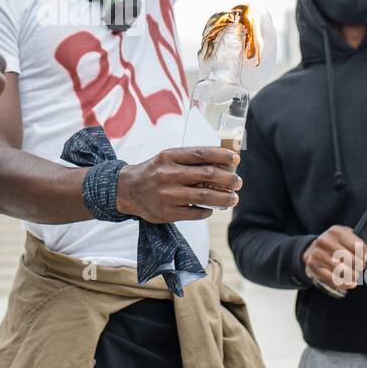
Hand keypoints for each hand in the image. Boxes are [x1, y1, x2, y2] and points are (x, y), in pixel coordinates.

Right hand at [116, 147, 241, 223]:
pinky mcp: (168, 213)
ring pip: (205, 197)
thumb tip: (222, 163)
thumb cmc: (154, 172)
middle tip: (238, 182)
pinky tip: (212, 209)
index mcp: (169, 157)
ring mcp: (168, 195)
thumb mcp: (167, 158)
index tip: (236, 159)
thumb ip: (190, 159)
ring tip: (233, 198)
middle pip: (207, 175)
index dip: (222, 156)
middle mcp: (168, 174)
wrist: (128, 190)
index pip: (201, 154)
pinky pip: (196, 213)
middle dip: (228, 179)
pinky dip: (208, 211)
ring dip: (224, 198)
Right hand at [303, 225, 366, 290]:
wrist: (312, 250)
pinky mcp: (312, 265)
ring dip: (352, 277)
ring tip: (355, 277)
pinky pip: (331, 279)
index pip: (359, 246)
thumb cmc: (339, 245)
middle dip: (359, 267)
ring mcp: (317, 253)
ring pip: (341, 270)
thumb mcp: (353, 241)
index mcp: (338, 231)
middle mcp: (325, 239)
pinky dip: (343, 284)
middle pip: (352, 260)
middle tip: (360, 268)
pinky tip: (348, 283)